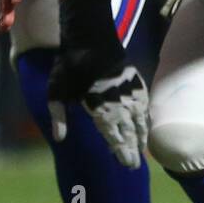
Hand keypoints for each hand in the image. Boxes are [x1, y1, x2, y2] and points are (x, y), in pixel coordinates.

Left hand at [47, 0, 149, 168]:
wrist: (91, 36)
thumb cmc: (70, 65)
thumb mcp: (57, 91)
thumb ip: (59, 116)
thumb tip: (60, 139)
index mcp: (100, 107)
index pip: (114, 136)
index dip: (122, 152)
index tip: (128, 165)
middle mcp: (119, 102)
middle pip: (129, 131)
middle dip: (133, 149)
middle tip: (136, 166)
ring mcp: (129, 91)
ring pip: (139, 118)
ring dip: (141, 135)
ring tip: (143, 149)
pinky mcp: (134, 80)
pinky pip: (144, 102)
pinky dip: (145, 115)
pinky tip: (146, 122)